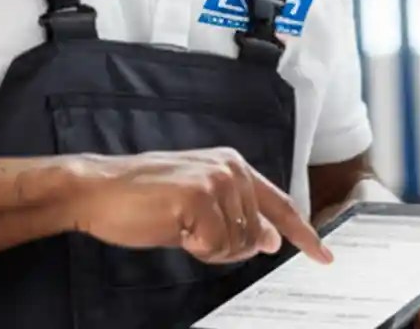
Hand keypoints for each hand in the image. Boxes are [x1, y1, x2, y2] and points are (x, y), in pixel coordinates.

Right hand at [67, 148, 332, 265]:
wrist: (97, 190)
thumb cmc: (141, 198)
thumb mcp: (198, 205)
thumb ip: (238, 216)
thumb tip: (270, 239)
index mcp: (233, 164)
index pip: (279, 204)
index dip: (303, 233)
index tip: (323, 255)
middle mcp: (231, 168)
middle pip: (255, 235)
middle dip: (226, 248)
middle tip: (188, 233)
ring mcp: (217, 180)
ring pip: (237, 244)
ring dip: (208, 248)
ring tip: (177, 225)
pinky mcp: (199, 197)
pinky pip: (215, 246)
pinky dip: (195, 248)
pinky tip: (173, 228)